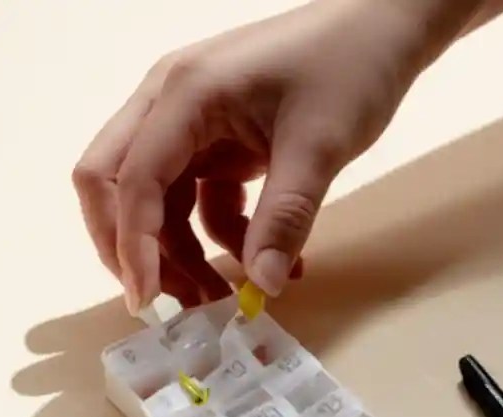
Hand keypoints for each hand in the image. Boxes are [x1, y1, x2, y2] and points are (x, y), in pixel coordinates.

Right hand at [73, 0, 487, 312]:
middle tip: (168, 302)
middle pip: (117, 184)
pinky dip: (221, 233)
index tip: (147, 300)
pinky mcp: (218, 136)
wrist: (385, 26)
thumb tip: (262, 285)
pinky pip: (200, 196)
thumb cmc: (350, 65)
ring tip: (223, 297)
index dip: (132, 245)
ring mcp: (193, 120)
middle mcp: (171, 103)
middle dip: (134, 248)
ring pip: (159, 198)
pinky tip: (265, 261)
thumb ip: (285, 219)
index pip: (133, 180)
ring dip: (181, 251)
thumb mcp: (319, 147)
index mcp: (184, 94)